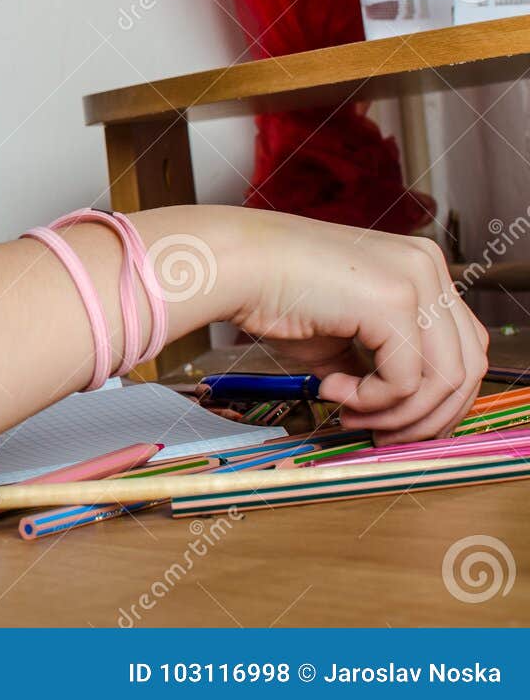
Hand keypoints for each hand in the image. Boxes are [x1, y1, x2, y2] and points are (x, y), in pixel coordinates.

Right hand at [207, 206, 487, 442]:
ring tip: (351, 415)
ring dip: (398, 415)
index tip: (394, 423)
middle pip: (469, 364)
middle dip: (429, 416)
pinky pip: (406, 380)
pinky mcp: (395, 301)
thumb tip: (391, 411)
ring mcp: (417, 280)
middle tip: (382, 434)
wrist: (230, 265)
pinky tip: (330, 389)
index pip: (463, 346)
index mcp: (420, 267)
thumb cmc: (271, 293)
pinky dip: (371, 401)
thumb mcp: (339, 335)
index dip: (438, 397)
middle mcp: (429, 266)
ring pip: (445, 379)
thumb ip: (375, 364)